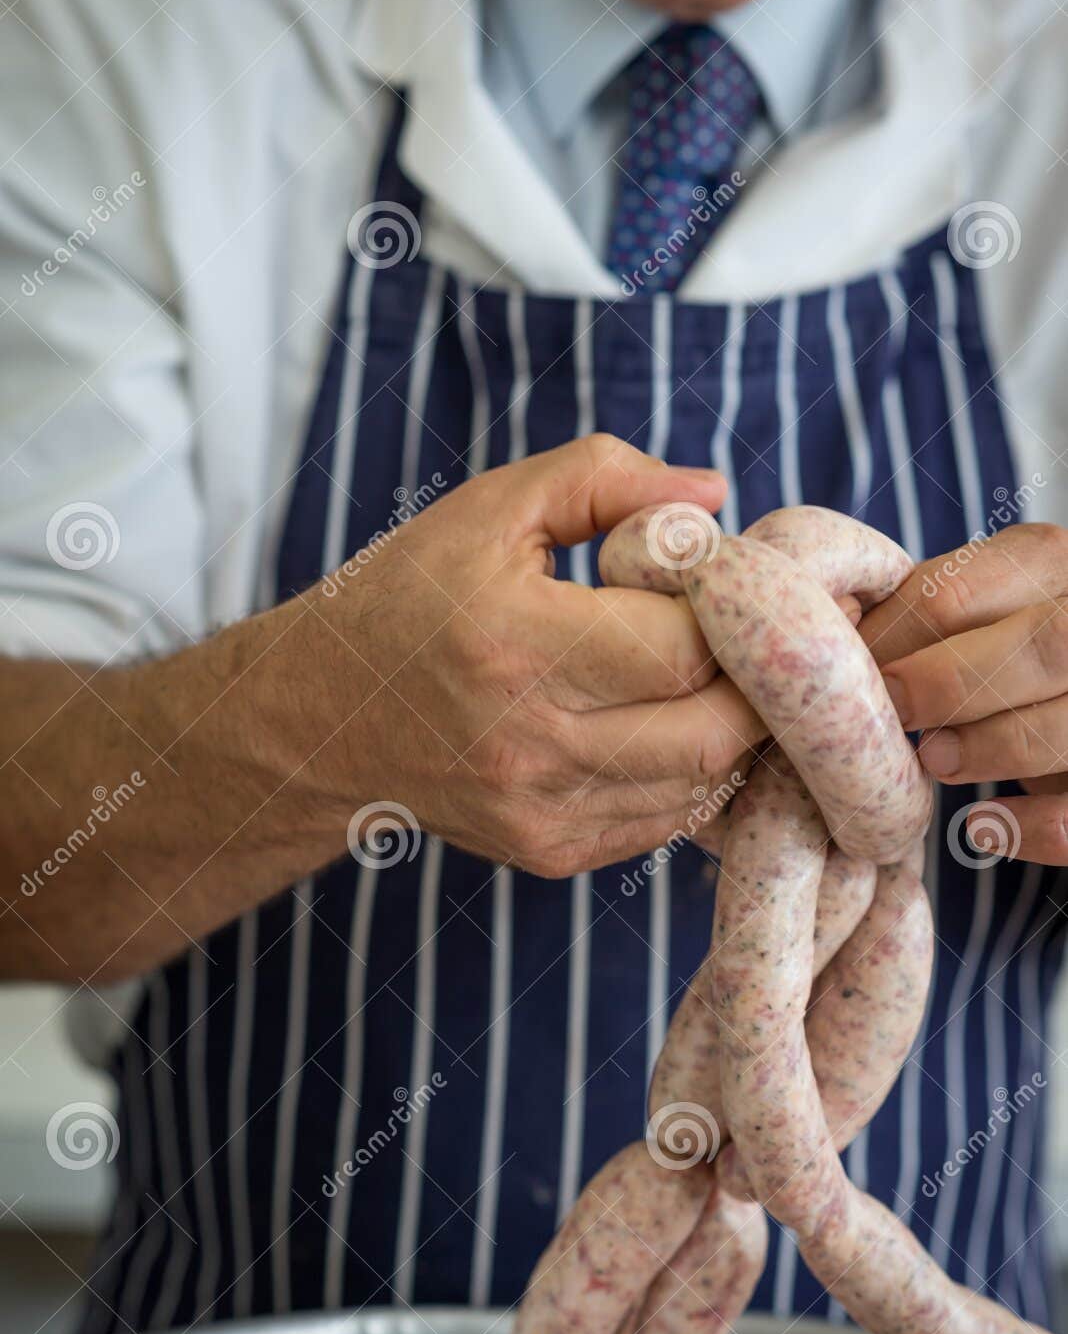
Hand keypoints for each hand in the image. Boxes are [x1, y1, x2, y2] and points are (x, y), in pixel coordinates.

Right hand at [312, 435, 761, 876]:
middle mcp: (528, 740)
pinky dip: (692, 774)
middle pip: (714, 731)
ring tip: (724, 677)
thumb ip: (604, 480)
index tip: (731, 585)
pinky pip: (664, 821)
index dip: (733, 614)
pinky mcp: (547, 853)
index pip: (684, 647)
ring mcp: (539, 810)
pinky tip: (672, 724)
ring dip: (734, 729)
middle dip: (758, 682)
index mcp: (514, 642)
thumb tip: (715, 494)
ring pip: (701, 785)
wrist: (320, 718)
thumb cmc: (411, 598)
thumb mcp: (491, 510)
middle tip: (759, 637)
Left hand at [860, 524, 1067, 863]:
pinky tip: (983, 827)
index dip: (882, 642)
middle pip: (1044, 643)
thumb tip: (824, 630)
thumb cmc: (1007, 651)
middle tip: (892, 715)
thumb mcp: (982, 607)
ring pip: (1066, 726)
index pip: (957, 592)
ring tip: (936, 761)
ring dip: (988, 750)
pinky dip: (1032, 828)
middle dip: (946, 685)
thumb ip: (925, 612)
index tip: (839, 677)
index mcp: (1052, 562)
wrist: (1066, 681)